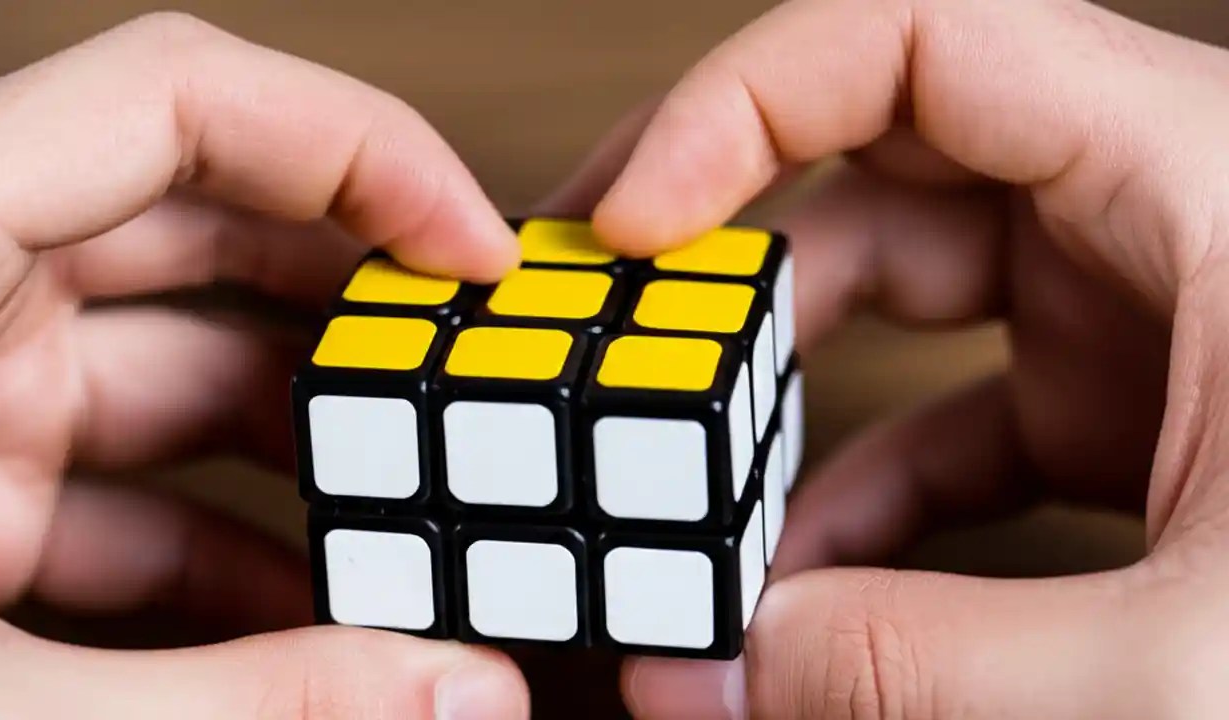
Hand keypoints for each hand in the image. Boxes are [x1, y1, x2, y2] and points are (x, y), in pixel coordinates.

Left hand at [0, 13, 529, 718]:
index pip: (174, 103)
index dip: (355, 148)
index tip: (471, 254)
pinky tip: (318, 620)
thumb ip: (248, 699)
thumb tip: (459, 691)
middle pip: (208, 229)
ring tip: (419, 523)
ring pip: (188, 374)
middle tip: (470, 388)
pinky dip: (239, 551)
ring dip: (311, 449)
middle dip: (357, 311)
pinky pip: (142, 492)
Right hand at [549, 0, 1228, 716]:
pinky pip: (949, 408)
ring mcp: (1140, 315)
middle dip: (722, 238)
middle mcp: (1163, 220)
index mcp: (1209, 188)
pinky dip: (856, 477)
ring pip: (900, 288)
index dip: (747, 102)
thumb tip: (707, 673)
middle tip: (607, 322)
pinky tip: (798, 566)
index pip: (927, 37)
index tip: (635, 222)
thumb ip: (918, 671)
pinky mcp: (1128, 410)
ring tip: (685, 476)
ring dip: (779, 384)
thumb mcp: (1181, 674)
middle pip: (882, 154)